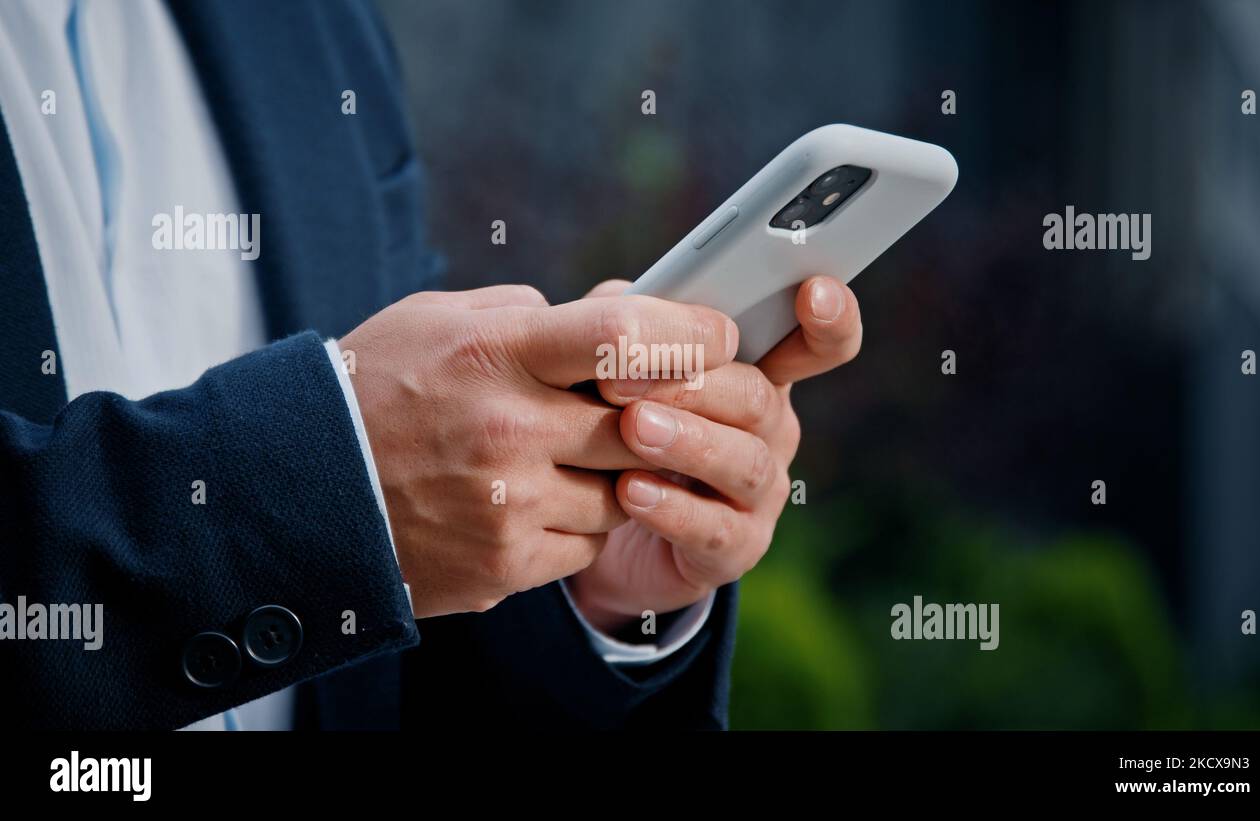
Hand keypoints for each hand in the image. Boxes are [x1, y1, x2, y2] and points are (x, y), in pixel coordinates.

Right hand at [339, 285, 737, 617]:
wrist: (296, 490)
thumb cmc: (371, 389)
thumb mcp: (435, 320)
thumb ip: (524, 313)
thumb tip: (604, 313)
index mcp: (497, 353)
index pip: (626, 337)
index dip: (690, 334)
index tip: (718, 336)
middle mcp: (510, 429)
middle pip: (644, 424)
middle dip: (665, 416)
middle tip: (664, 407)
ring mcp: (508, 504)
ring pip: (624, 494)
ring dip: (618, 477)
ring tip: (573, 459)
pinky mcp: (503, 564)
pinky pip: (585, 545)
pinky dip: (578, 524)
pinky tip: (540, 502)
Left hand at [567, 277, 861, 632]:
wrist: (596, 520)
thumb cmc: (615, 420)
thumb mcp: (619, 360)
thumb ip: (630, 321)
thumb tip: (627, 303)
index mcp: (758, 371)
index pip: (820, 342)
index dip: (829, 319)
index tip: (813, 292)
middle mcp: (772, 431)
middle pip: (759, 398)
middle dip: (696, 384)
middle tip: (626, 377)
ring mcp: (759, 493)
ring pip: (744, 463)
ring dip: (688, 442)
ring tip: (634, 429)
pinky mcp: (734, 549)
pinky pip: (714, 529)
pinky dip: (672, 508)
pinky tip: (630, 491)